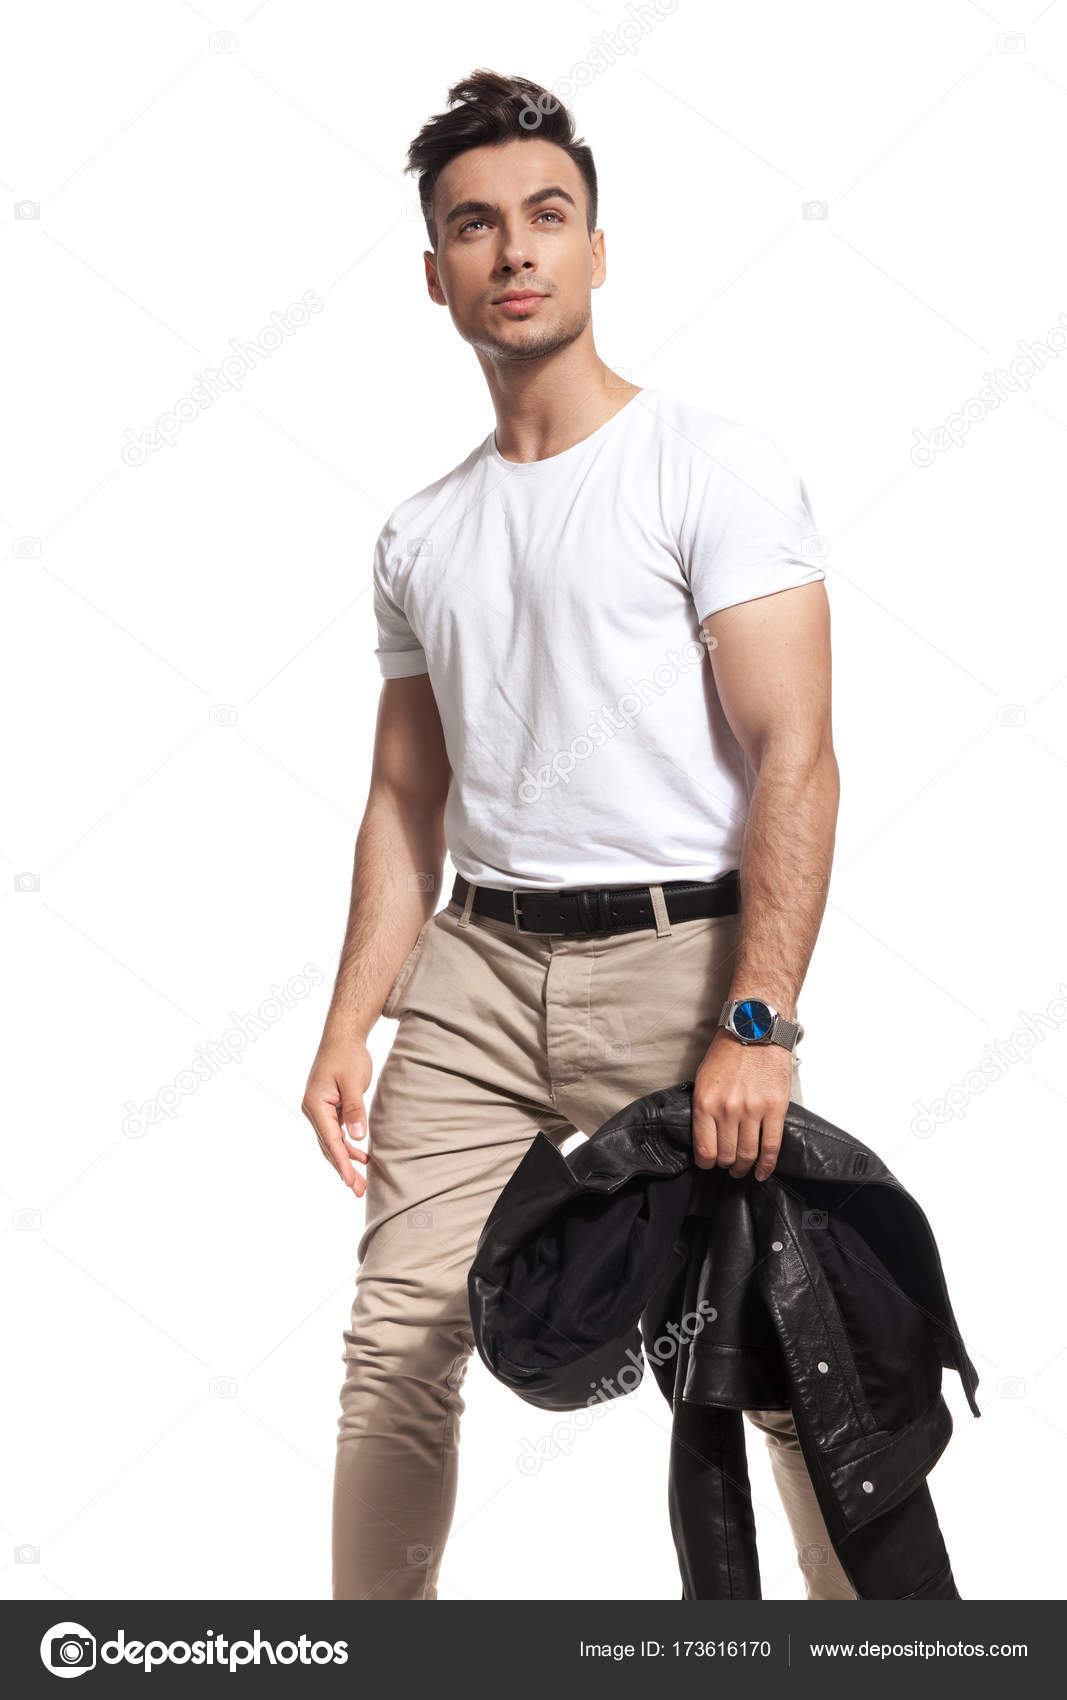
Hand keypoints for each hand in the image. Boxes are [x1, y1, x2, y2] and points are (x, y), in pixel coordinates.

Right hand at [302, 1031, 372, 1197]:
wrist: (342, 1037)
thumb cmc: (347, 1056)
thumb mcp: (353, 1082)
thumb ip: (355, 1110)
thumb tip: (357, 1137)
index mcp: (315, 1105)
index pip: (330, 1140)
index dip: (342, 1163)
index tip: (350, 1181)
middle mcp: (313, 1110)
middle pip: (328, 1147)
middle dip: (344, 1169)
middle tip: (358, 1191)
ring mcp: (320, 1110)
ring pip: (332, 1142)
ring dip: (346, 1160)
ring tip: (362, 1181)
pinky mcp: (329, 1108)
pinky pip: (336, 1133)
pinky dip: (347, 1146)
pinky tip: (361, 1156)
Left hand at [691, 1029, 793, 1180]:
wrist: (755, 1030)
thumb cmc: (728, 1052)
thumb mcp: (703, 1079)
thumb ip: (704, 1108)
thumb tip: (705, 1137)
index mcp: (705, 1103)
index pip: (705, 1149)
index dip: (707, 1163)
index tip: (710, 1164)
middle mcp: (727, 1110)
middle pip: (727, 1156)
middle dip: (727, 1167)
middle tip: (729, 1168)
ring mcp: (753, 1110)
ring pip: (748, 1154)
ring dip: (745, 1168)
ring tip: (744, 1170)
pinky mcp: (775, 1108)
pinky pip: (772, 1146)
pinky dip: (767, 1165)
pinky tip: (763, 1171)